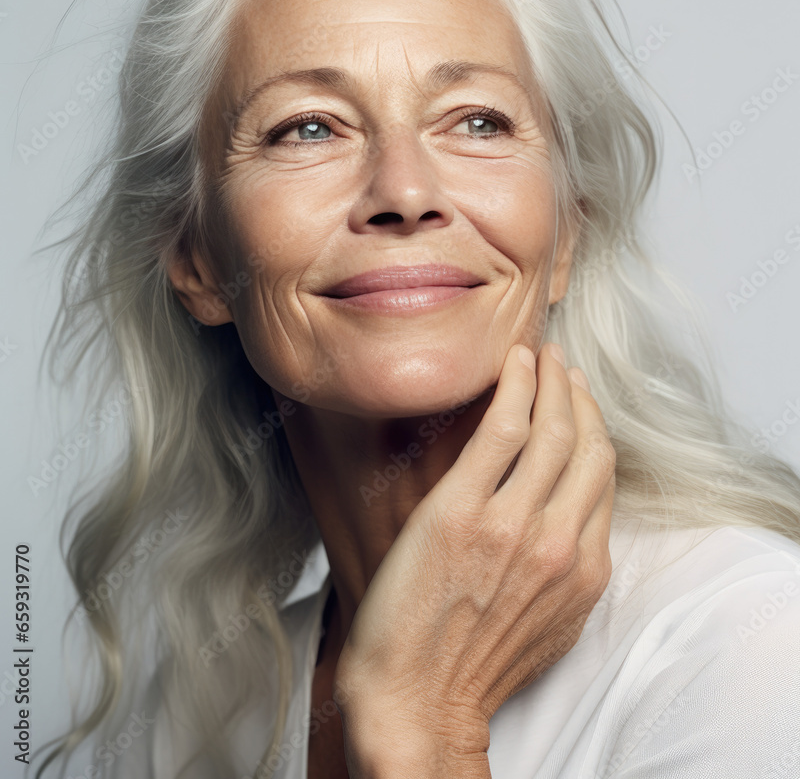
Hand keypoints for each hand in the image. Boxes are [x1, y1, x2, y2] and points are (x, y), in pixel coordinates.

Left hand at [334, 342, 615, 765]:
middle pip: (588, 446)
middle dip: (581, 396)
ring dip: (553, 381)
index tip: (582, 404)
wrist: (415, 698)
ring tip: (543, 356)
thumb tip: (574, 526)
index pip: (604, 478)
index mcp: (583, 570)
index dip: (596, 429)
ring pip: (552, 430)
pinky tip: (513, 362)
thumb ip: (569, 572)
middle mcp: (558, 542)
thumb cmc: (471, 666)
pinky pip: (502, 429)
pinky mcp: (461, 509)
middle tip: (566, 367)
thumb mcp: (547, 628)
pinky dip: (515, 386)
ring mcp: (511, 523)